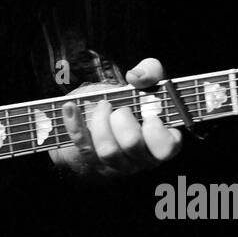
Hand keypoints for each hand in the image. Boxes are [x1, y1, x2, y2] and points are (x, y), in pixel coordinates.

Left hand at [48, 58, 182, 178]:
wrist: (101, 114)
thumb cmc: (131, 101)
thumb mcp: (144, 82)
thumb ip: (150, 72)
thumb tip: (136, 77)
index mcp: (162, 142)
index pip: (167, 147)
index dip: (156, 130)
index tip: (149, 114)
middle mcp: (142, 158)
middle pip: (132, 144)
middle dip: (122, 118)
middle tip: (119, 108)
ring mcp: (117, 164)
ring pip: (107, 150)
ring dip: (100, 121)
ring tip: (102, 106)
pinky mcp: (93, 162)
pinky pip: (82, 145)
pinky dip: (75, 123)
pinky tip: (70, 106)